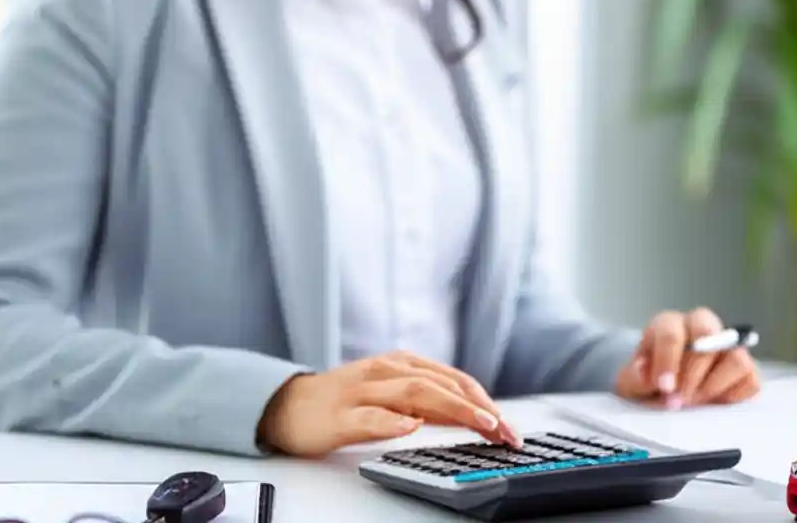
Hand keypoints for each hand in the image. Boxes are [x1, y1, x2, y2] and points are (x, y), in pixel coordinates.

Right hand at [258, 351, 522, 456]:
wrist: (287, 406)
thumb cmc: (344, 403)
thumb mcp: (392, 397)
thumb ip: (429, 403)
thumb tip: (473, 416)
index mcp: (402, 364)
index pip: (454, 380)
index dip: (485, 402)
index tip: (509, 427)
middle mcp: (386, 371)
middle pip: (441, 384)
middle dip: (479, 408)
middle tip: (505, 432)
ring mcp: (363, 391)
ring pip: (414, 392)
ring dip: (453, 408)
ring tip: (480, 423)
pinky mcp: (340, 414)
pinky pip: (370, 415)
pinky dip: (393, 420)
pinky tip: (411, 426)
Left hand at [614, 308, 760, 408]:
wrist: (663, 394)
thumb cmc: (647, 382)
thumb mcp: (630, 382)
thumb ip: (635, 377)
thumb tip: (645, 372)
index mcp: (669, 325)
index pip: (671, 331)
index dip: (668, 359)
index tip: (664, 386)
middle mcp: (700, 328)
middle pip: (707, 332)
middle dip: (693, 371)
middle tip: (680, 400)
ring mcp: (727, 347)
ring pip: (736, 356)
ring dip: (714, 385)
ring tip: (696, 404)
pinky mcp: (746, 370)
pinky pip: (751, 380)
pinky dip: (733, 397)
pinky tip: (713, 405)